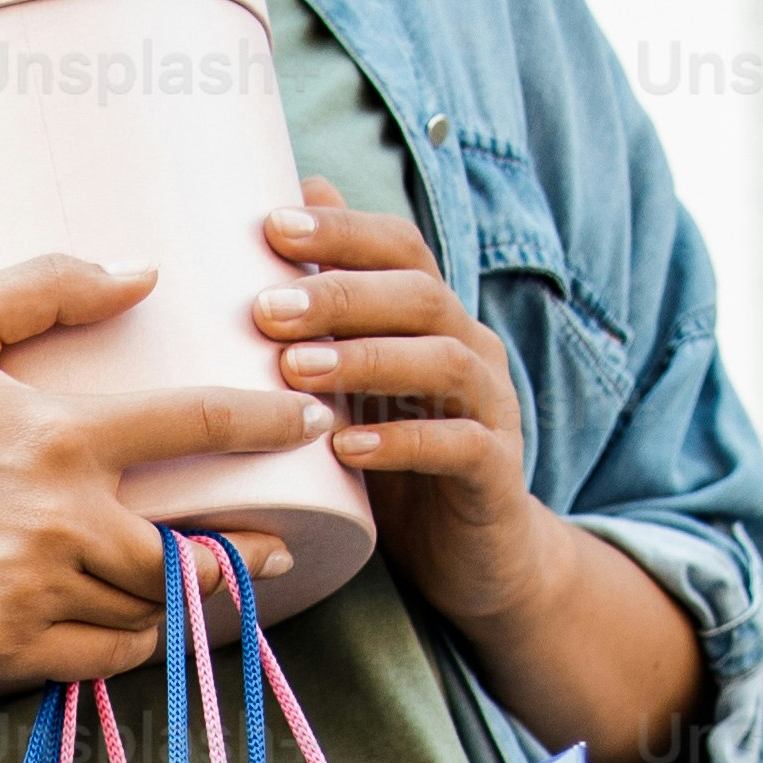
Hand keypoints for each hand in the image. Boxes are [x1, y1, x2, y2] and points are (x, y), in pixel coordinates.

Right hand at [0, 255, 320, 686]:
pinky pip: (101, 657)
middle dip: (243, 552)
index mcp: (60, 433)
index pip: (196, 426)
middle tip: (273, 550)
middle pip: (188, 548)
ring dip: (186, 604)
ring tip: (216, 592)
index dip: (267, 423)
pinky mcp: (5, 646)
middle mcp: (58, 519)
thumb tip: (144, 272)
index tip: (307, 425)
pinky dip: (133, 646)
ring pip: (145, 609)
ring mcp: (33, 590)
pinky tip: (147, 631)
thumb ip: (47, 282)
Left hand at [256, 183, 549, 625]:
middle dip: (341, 294)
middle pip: (419, 296)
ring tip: (295, 368)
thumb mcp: (358, 385)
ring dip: (366, 359)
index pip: (400, 249)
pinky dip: (401, 443)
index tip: (272, 226)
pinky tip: (345, 448)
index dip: (343, 231)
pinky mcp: (496, 472)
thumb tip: (292, 205)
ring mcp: (490, 408)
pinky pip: (458, 446)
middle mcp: (471, 349)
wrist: (478, 557)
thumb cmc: (400, 462)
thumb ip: (334, 313)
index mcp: (436, 319)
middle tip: (266, 307)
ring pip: (443, 362)